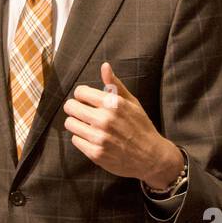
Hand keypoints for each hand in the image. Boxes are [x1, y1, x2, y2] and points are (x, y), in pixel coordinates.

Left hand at [63, 62, 183, 185]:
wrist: (151, 156)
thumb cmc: (140, 126)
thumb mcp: (132, 102)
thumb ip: (115, 85)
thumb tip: (104, 66)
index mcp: (113, 104)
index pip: (80, 92)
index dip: (82, 95)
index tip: (86, 100)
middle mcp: (104, 120)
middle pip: (70, 107)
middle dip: (75, 107)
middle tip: (83, 112)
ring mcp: (99, 138)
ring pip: (70, 124)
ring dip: (76, 123)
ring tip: (88, 125)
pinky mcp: (95, 153)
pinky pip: (75, 140)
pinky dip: (81, 139)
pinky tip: (92, 138)